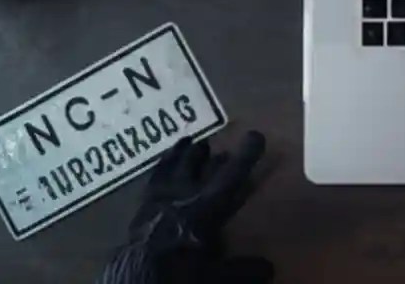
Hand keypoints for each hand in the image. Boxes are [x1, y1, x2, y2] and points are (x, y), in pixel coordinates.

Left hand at [98, 131, 271, 283]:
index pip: (231, 176)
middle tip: (212, 145)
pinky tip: (158, 167)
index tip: (255, 135)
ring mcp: (157, 199)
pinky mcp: (139, 209)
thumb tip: (269, 268)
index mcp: (205, 207)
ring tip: (185, 142)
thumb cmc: (178, 271)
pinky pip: (151, 180)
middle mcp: (182, 195)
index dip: (245, 156)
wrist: (135, 277)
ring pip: (172, 167)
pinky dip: (159, 169)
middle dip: (207, 154)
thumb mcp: (216, 276)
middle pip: (197, 165)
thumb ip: (242, 269)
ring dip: (180, 154)